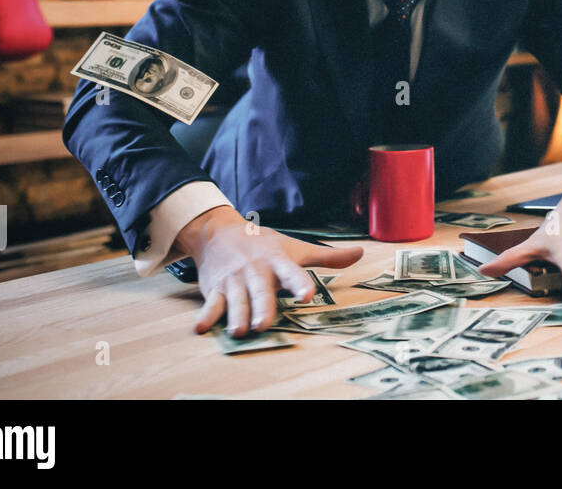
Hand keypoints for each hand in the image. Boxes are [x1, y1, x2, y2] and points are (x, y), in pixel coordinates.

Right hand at [177, 206, 363, 336]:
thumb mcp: (296, 248)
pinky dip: (205, 316)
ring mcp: (234, 280)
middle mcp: (256, 271)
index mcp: (278, 261)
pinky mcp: (215, 288)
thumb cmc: (264, 244)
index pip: (292, 273)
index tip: (307, 295)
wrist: (219, 232)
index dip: (300, 284)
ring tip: (239, 331)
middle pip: (260, 291)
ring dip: (236, 315)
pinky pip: (210, 303)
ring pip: (236, 300)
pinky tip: (201, 328)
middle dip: (262, 307)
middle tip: (263, 324)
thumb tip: (360, 253)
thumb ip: (327, 256)